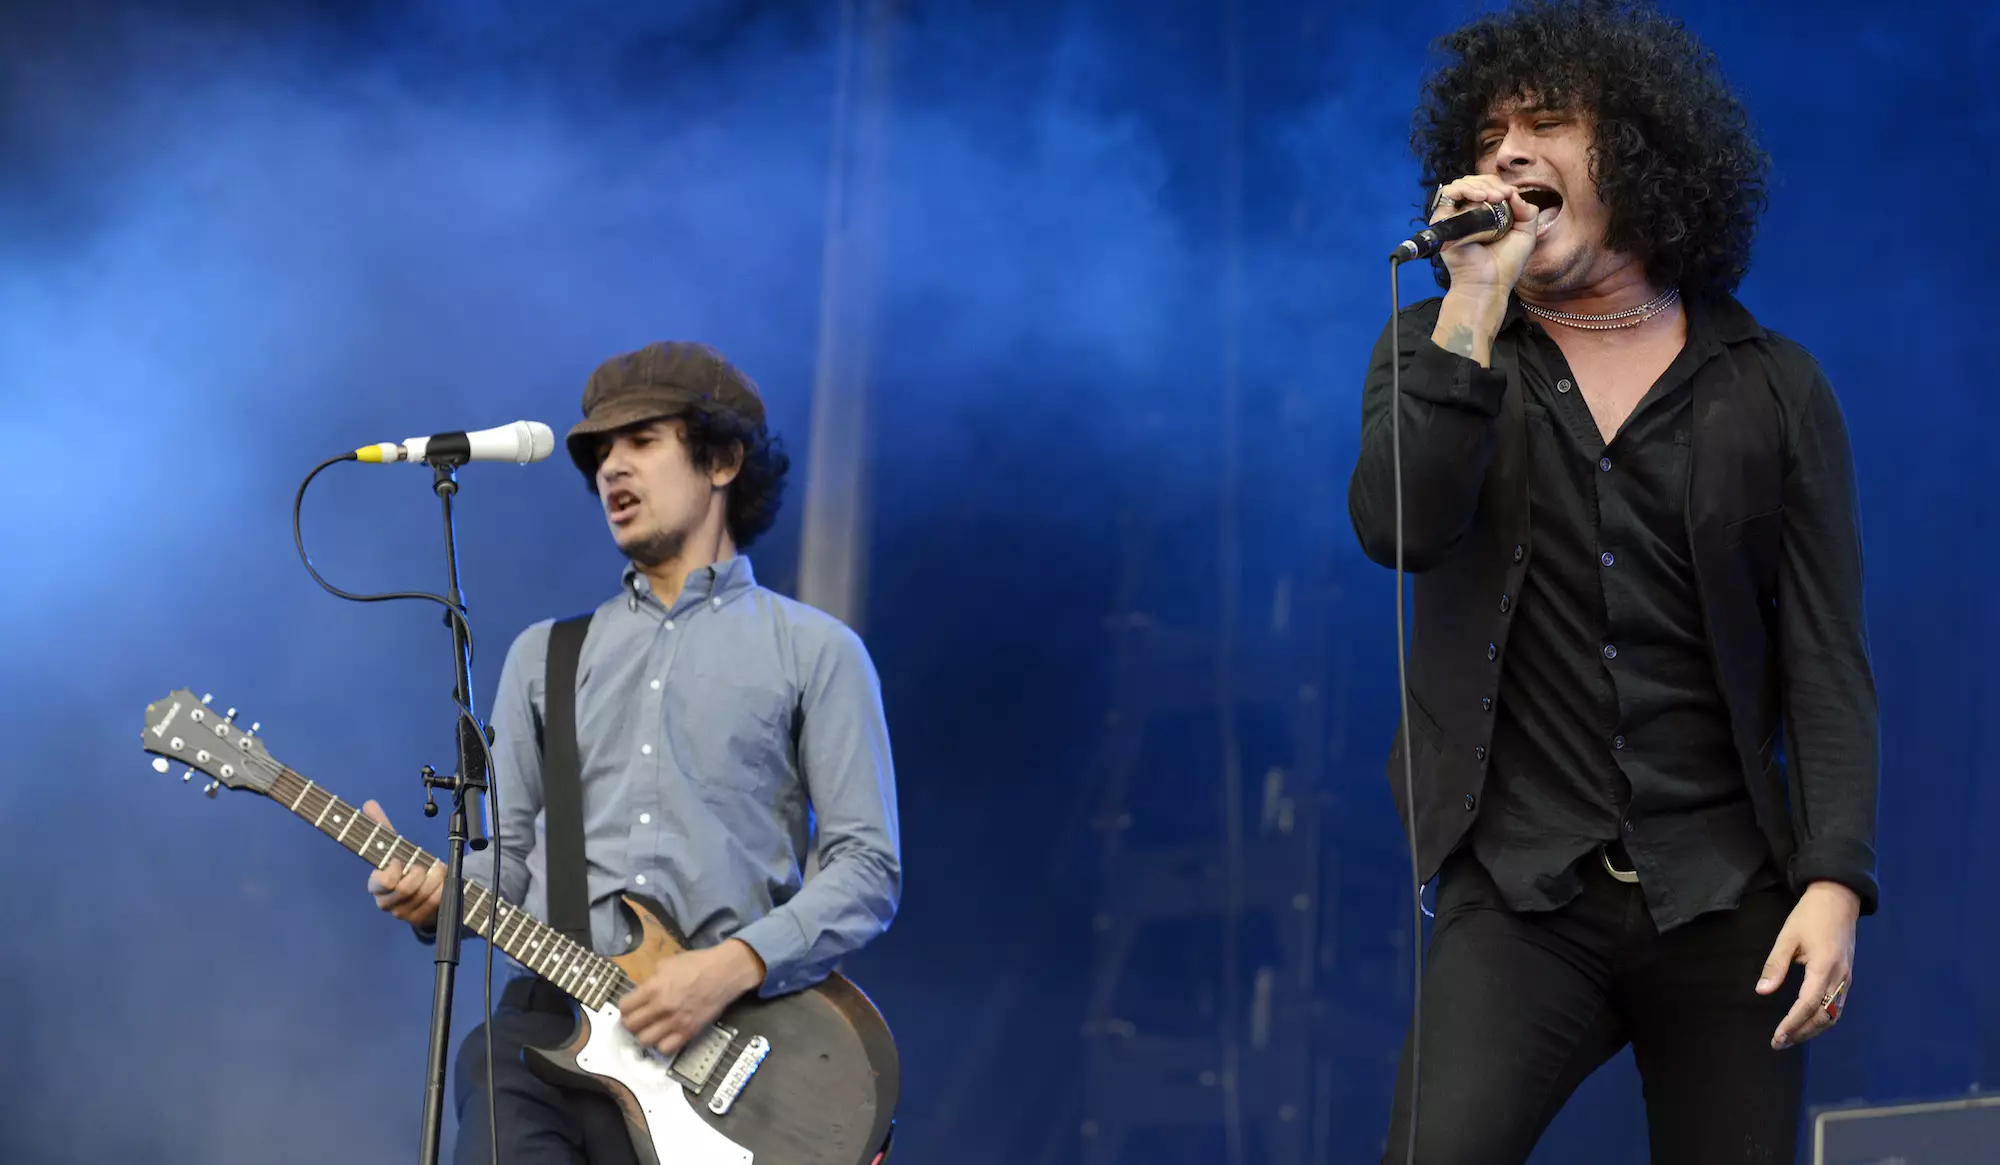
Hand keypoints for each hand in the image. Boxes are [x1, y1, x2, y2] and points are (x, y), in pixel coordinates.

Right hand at [363, 800, 443, 927]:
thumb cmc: (404, 868)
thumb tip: (369, 803)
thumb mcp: (395, 848)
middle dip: (420, 873)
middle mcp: (386, 903)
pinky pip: (435, 903)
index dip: (394, 870)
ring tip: (437, 871)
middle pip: (405, 889)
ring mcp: (403, 914)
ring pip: (422, 896)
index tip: (401, 861)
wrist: (420, 894)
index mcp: (376, 886)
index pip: (382, 882)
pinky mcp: (419, 919)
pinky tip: (442, 882)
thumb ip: (382, 828)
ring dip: (435, 879)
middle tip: (425, 865)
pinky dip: (442, 889)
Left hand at [620, 939, 766, 1055]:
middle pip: (631, 1025)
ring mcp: (674, 1021)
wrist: (724, 972)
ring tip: (651, 1029)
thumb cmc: (697, 964)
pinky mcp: (688, 1031)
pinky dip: (662, 1044)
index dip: (625, 1008)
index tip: (629, 1009)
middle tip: (639, 1020)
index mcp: (653, 987)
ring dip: (645, 1035)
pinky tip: (666, 1036)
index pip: (625, 1007)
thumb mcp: (667, 963)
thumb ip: (651, 979)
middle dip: (632, 1023)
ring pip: (645, 1040)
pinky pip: (665, 1048)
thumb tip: (642, 991)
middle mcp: (661, 1006)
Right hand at [1431, 174, 1538, 294]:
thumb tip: (1513, 192)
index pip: (1487, 186)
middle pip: (1474, 182)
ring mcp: (1454, 217)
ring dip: (1479, 185)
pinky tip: (1480, 197)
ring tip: (1493, 197)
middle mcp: (1468, 213)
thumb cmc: (1506, 264)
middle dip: (1491, 182)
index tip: (1510, 194)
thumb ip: (1527, 210)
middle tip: (1503, 195)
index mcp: (1485, 214)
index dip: (1499, 184)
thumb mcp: (1526, 233)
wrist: (1489, 283)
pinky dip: (1464, 190)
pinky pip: (1448, 195)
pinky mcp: (1442, 221)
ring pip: (1461, 184)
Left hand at [1757, 880, 1859, 1049]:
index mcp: (1824, 968)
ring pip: (1833, 1015)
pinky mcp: (1847, 977)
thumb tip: (1762, 991)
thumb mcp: (1787, 938)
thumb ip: (1775, 965)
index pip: (1808, 1005)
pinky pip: (1838, 1006)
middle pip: (1824, 1016)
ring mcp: (1846, 979)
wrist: (1838, 901)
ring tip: (1790, 1038)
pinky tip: (1807, 1023)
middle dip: (1802, 1032)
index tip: (1777, 1037)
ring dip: (1813, 1030)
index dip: (1792, 1023)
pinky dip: (1822, 1020)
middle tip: (1779, 1043)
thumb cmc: (1809, 916)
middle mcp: (1840, 978)